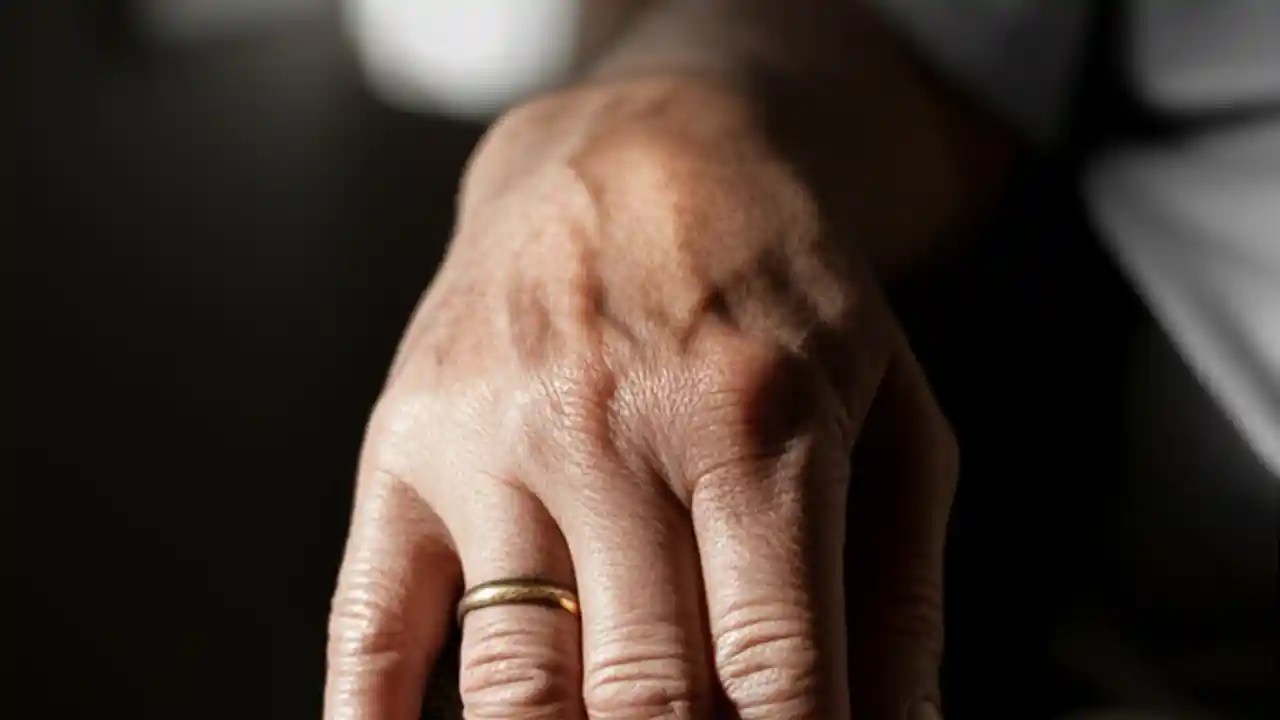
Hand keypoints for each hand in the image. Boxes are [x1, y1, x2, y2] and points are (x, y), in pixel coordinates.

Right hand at [325, 76, 956, 718]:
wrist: (632, 154)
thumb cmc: (774, 292)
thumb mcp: (886, 412)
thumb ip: (898, 591)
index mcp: (751, 425)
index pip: (773, 670)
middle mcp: (609, 432)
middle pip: (644, 696)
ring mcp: (490, 445)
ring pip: (513, 684)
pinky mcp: (404, 451)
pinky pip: (371, 626)